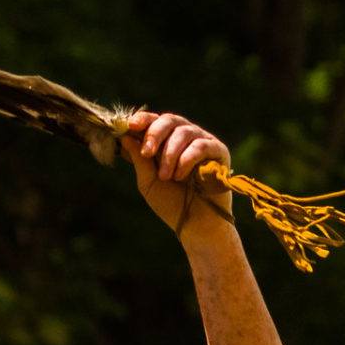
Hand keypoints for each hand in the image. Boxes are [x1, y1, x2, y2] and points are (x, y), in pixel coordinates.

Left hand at [123, 111, 234, 242]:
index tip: (131, 125)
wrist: (195, 225)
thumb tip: (125, 135)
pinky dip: (186, 159)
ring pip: (184, 132)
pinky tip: (180, 176)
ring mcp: (203, 142)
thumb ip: (138, 159)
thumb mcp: (148, 181)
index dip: (144, 119)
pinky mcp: (219, 151)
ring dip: (170, 154)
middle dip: (155, 134)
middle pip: (170, 120)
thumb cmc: (171, 204)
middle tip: (147, 153)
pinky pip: (200, 145)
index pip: (156, 121)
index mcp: (168, 142)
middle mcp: (186, 137)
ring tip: (166, 177)